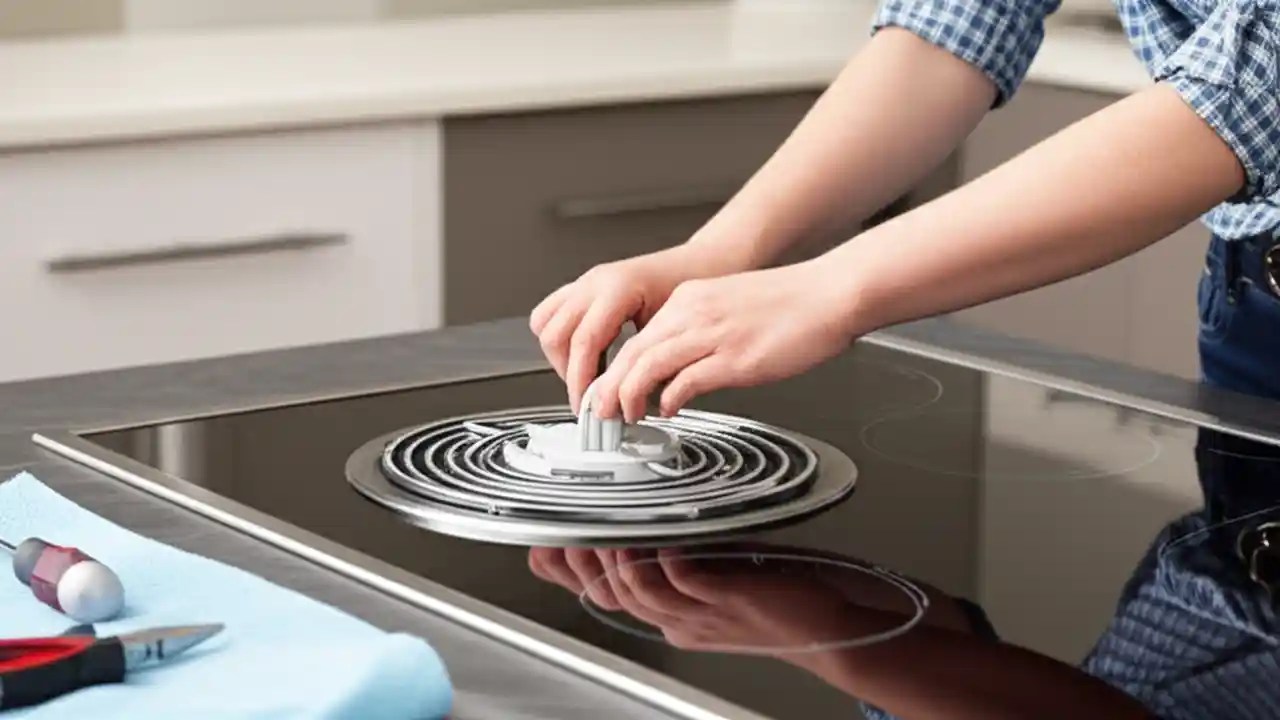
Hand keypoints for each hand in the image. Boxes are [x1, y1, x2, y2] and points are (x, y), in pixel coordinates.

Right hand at [528, 546, 856, 652]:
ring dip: (622, 563)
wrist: (823, 629)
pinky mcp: (731, 600)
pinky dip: (672, 562)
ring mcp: (704, 615)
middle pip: (617, 597)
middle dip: (588, 566)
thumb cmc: (772, 597)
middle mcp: (681, 621)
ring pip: (644, 594)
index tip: (550, 548)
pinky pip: (690, 584)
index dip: (574, 577)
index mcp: (671, 617)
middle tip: (571, 534)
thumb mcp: (712, 579)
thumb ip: (676, 559)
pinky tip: (665, 541)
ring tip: (608, 534)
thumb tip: (645, 525)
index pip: (608, 599)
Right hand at [530, 245, 741, 412]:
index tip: (589, 405)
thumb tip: (628, 398)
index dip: (581, 380)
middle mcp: (595, 282)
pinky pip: (549, 313)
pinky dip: (558, 339)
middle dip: (567, 373)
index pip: (584, 342)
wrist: (696, 265)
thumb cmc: (690, 288)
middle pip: (556, 336)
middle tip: (587, 397)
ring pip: (544, 324)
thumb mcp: (670, 328)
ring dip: (558, 357)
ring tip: (583, 377)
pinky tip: (582, 355)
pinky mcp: (581, 287)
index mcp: (617, 289)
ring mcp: (584, 282)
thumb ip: (644, 361)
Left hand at [590, 258, 859, 421]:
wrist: (828, 294)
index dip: (614, 370)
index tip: (607, 391)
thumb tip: (676, 371)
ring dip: (629, 397)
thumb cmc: (789, 305)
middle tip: (600, 412)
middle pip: (631, 353)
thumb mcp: (727, 307)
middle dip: (609, 388)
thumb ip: (699, 334)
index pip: (636, 338)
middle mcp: (694, 313)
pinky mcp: (734, 359)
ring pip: (647, 366)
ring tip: (626, 416)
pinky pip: (685, 382)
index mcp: (690, 300)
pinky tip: (668, 410)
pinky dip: (668, 400)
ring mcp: (712, 335)